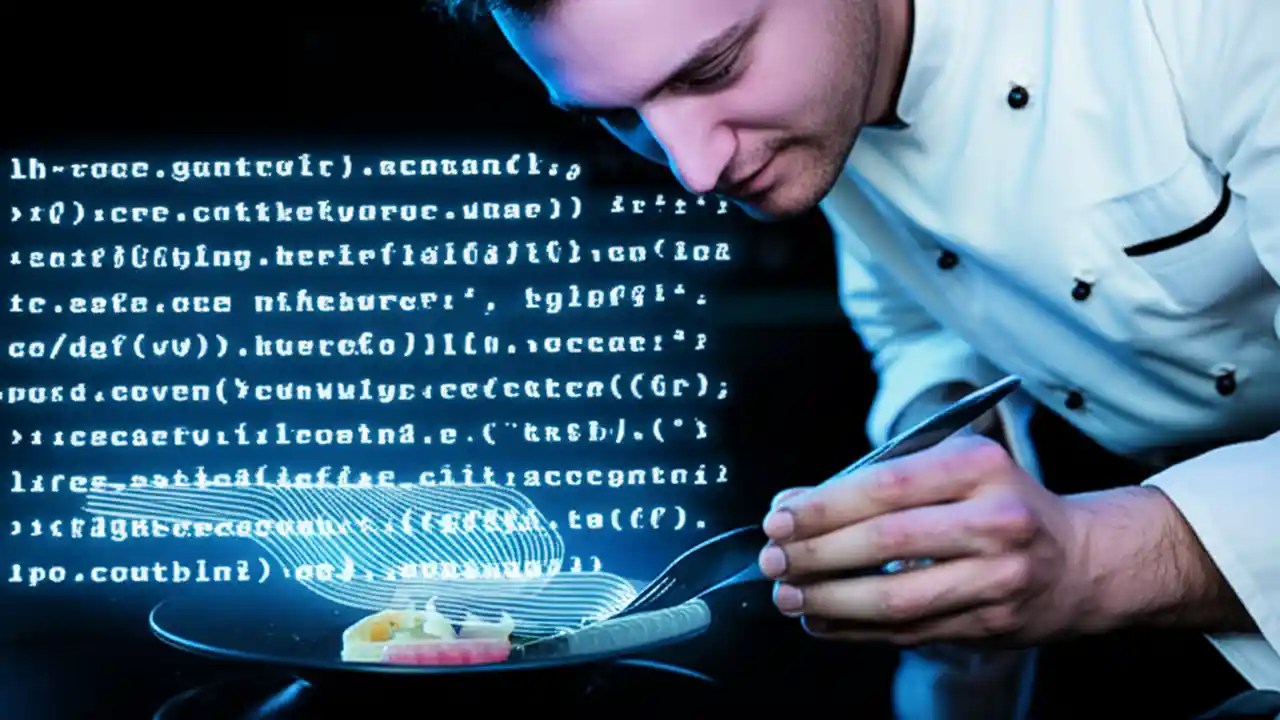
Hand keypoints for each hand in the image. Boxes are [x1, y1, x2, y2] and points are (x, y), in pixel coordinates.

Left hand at [758, 434, 1092, 646]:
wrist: (1079, 560)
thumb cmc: (999, 503)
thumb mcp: (951, 469)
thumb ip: (877, 482)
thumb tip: (793, 503)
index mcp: (980, 467)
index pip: (887, 486)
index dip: (825, 506)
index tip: (781, 517)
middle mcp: (996, 522)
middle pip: (887, 542)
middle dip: (817, 553)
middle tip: (773, 558)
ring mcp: (997, 578)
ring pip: (895, 597)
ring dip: (829, 598)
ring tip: (787, 593)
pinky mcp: (990, 623)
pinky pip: (908, 631)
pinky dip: (855, 628)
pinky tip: (821, 618)